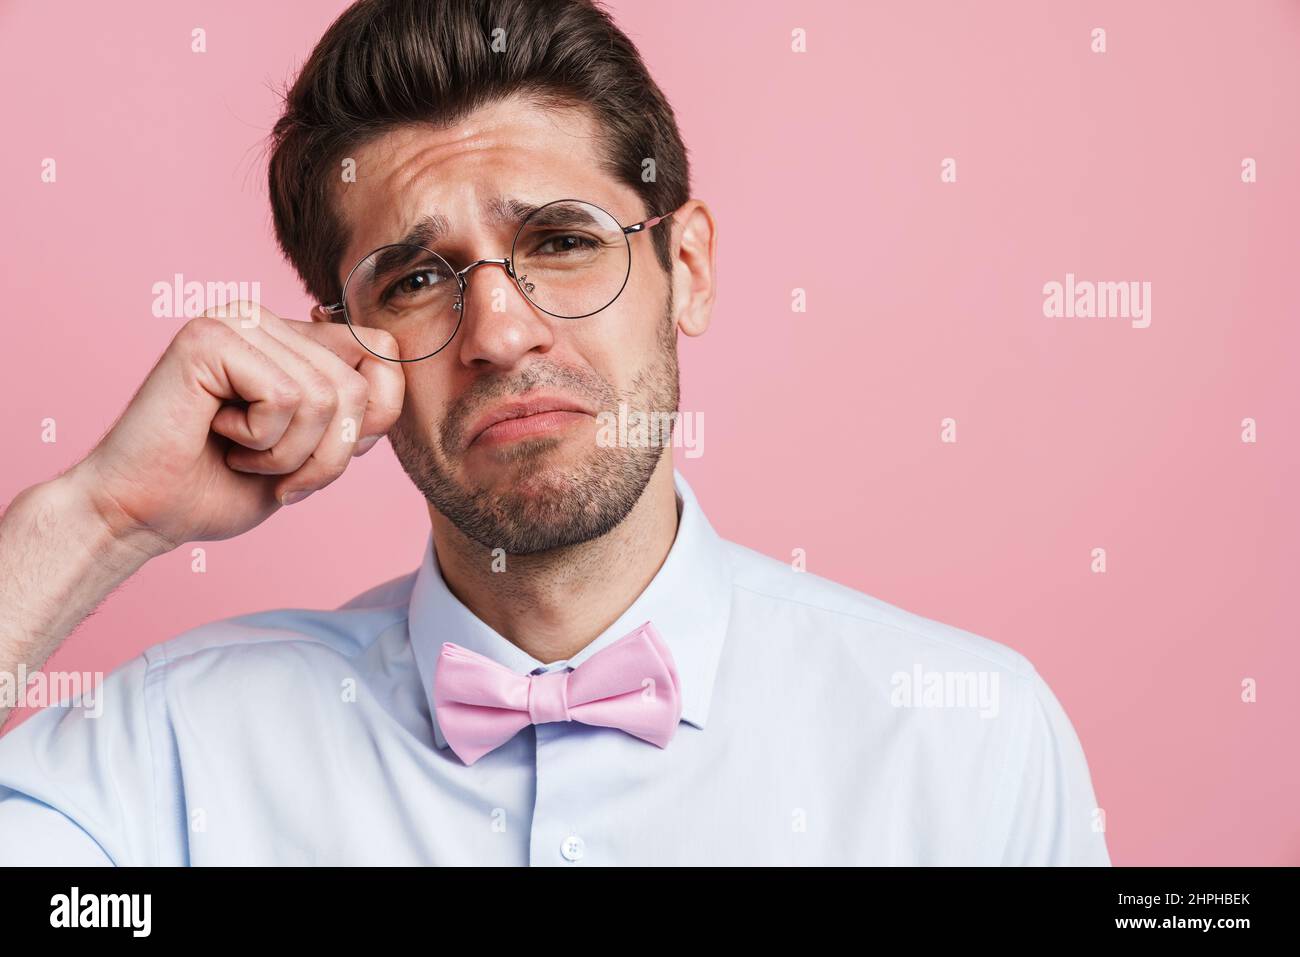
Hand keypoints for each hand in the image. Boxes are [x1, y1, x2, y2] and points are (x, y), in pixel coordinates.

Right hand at [68, 301, 404, 554]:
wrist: (143, 513)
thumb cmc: (221, 486)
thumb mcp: (315, 451)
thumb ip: (356, 413)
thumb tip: (395, 384)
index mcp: (294, 339)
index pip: (383, 352)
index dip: (372, 417)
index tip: (315, 454)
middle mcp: (266, 319)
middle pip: (359, 386)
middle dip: (326, 453)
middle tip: (271, 467)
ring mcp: (237, 321)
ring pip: (325, 396)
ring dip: (289, 453)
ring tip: (242, 453)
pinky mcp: (210, 338)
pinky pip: (284, 398)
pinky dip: (260, 441)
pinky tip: (217, 436)